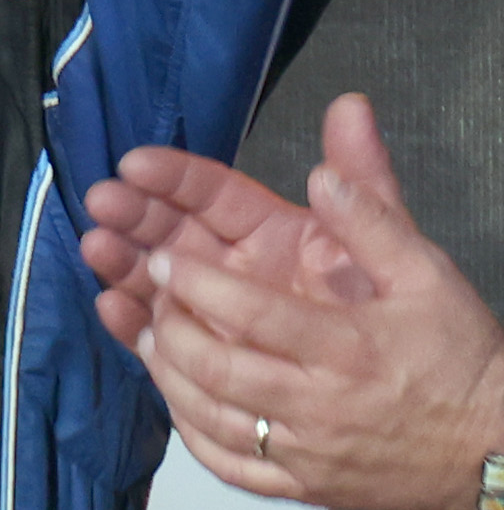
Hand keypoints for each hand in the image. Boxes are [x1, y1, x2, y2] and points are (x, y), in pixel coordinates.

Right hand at [82, 102, 376, 349]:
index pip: (211, 193)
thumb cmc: (396, 318)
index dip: (173, 175)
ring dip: (124, 262)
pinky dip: (133, 324)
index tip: (136, 162)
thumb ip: (363, 178)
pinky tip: (111, 307)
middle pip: (173, 231)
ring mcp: (214, 314)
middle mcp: (233, 267)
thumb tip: (352, 103)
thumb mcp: (388, 244)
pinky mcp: (203, 361)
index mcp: (268, 232)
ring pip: (157, 279)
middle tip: (103, 201)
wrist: (412, 406)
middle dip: (135, 213)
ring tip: (97, 247)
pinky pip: (161, 339)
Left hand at [86, 96, 503, 509]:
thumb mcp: (427, 271)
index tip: (161, 252)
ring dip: (169, 378)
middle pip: (220, 373)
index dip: (199, 283)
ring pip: (215, 424)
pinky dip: (193, 437)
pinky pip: (234, 471)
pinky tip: (174, 399)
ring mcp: (308, 455)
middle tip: (143, 286)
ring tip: (143, 333)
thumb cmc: (457, 355)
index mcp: (346, 347)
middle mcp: (318, 407)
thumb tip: (325, 169)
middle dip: (171, 325)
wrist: (492, 455)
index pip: (255, 314)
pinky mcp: (304, 490)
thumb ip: (374, 215)